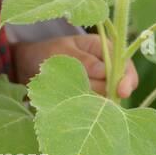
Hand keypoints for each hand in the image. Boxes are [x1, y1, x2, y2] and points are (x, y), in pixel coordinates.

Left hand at [11, 33, 138, 98]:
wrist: (29, 64)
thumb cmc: (46, 52)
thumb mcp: (60, 52)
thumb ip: (82, 60)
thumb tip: (104, 71)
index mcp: (103, 47)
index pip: (125, 65)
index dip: (126, 79)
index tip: (120, 92)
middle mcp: (106, 64)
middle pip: (117, 84)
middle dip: (104, 91)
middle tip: (81, 91)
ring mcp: (100, 81)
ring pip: (106, 97)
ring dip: (92, 99)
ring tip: (70, 93)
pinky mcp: (92, 94)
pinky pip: (97, 104)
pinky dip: (88, 106)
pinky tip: (74, 103)